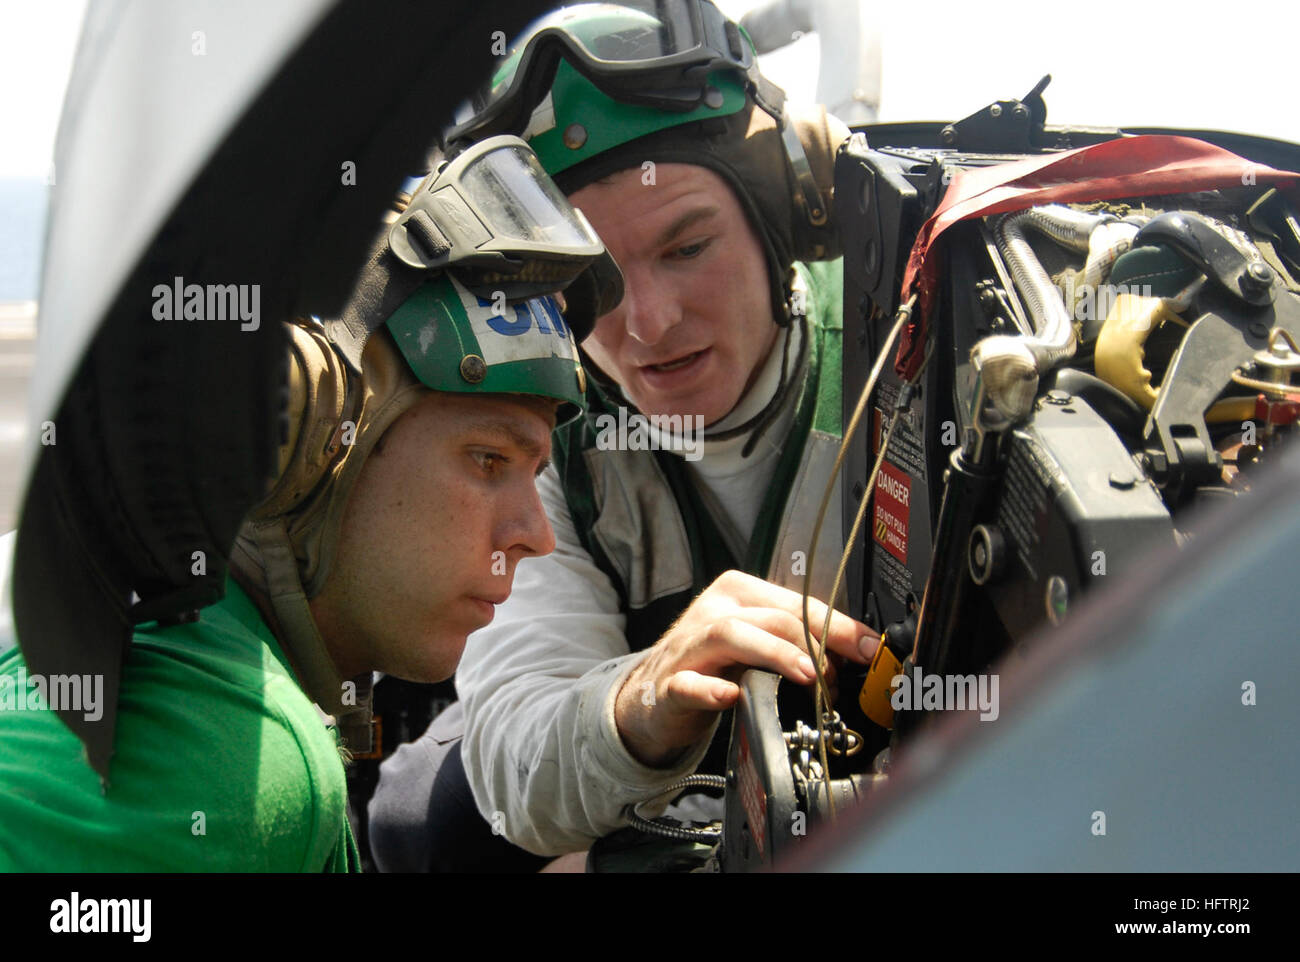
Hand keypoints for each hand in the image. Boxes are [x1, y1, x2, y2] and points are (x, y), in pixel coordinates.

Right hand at [613, 570, 878, 767]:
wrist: (652, 697)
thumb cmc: (714, 666)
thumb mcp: (758, 645)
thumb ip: (798, 640)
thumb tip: (857, 650)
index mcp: (738, 594)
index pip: (796, 603)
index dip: (838, 625)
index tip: (869, 648)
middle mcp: (713, 612)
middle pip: (771, 616)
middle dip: (815, 643)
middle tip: (840, 674)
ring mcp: (689, 647)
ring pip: (731, 634)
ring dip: (775, 653)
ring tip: (808, 676)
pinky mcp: (670, 685)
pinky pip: (688, 682)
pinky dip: (709, 688)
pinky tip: (729, 695)